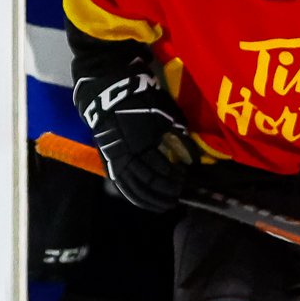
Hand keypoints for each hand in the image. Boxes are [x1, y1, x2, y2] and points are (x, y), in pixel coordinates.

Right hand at [72, 64, 192, 211]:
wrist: (111, 95)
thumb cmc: (143, 102)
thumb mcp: (165, 115)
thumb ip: (179, 136)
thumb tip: (192, 157)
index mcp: (143, 145)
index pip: (161, 170)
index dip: (175, 178)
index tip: (185, 178)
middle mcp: (128, 157)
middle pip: (147, 184)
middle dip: (163, 194)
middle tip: (176, 198)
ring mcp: (115, 161)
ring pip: (132, 189)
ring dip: (149, 200)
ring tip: (163, 206)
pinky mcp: (108, 163)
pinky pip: (120, 185)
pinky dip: (132, 196)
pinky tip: (142, 201)